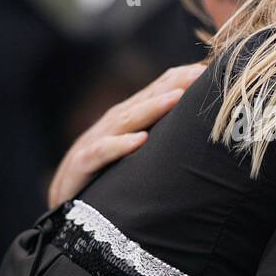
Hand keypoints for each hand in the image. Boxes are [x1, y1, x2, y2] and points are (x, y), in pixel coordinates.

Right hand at [47, 62, 206, 207]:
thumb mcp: (137, 154)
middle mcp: (113, 125)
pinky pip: (102, 153)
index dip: (181, 80)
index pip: (157, 91)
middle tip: (200, 75)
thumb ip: (162, 139)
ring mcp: (97, 142)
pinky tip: (139, 141)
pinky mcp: (83, 165)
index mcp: (128, 119)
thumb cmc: (106, 177)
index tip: (210, 71)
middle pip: (146, 99)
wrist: (64, 205)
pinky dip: (119, 146)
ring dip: (151, 108)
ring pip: (126, 120)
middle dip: (173, 85)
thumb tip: (200, 132)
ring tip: (176, 98)